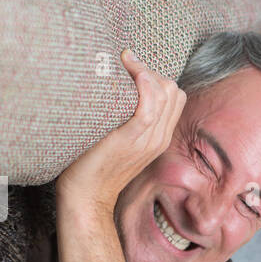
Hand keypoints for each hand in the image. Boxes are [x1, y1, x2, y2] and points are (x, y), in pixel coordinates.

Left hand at [56, 51, 184, 214]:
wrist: (85, 197)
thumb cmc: (93, 164)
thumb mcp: (117, 138)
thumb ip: (126, 118)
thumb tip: (116, 87)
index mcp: (159, 137)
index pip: (174, 95)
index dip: (156, 75)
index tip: (131, 66)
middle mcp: (158, 138)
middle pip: (173, 90)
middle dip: (151, 70)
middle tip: (125, 65)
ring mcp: (147, 140)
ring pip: (166, 94)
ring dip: (145, 72)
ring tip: (124, 65)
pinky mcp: (130, 141)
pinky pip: (149, 110)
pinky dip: (144, 87)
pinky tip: (131, 75)